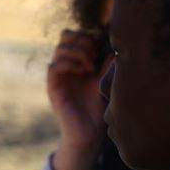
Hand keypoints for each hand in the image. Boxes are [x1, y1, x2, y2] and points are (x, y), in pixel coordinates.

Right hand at [46, 28, 106, 169]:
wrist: (90, 134)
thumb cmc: (101, 109)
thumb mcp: (107, 82)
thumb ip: (108, 64)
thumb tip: (115, 46)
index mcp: (79, 61)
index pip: (75, 35)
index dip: (88, 35)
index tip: (101, 47)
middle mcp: (68, 65)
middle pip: (66, 35)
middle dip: (82, 40)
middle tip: (94, 54)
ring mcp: (59, 75)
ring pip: (59, 48)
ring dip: (77, 52)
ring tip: (89, 65)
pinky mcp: (53, 86)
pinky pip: (53, 66)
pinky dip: (68, 63)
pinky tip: (82, 71)